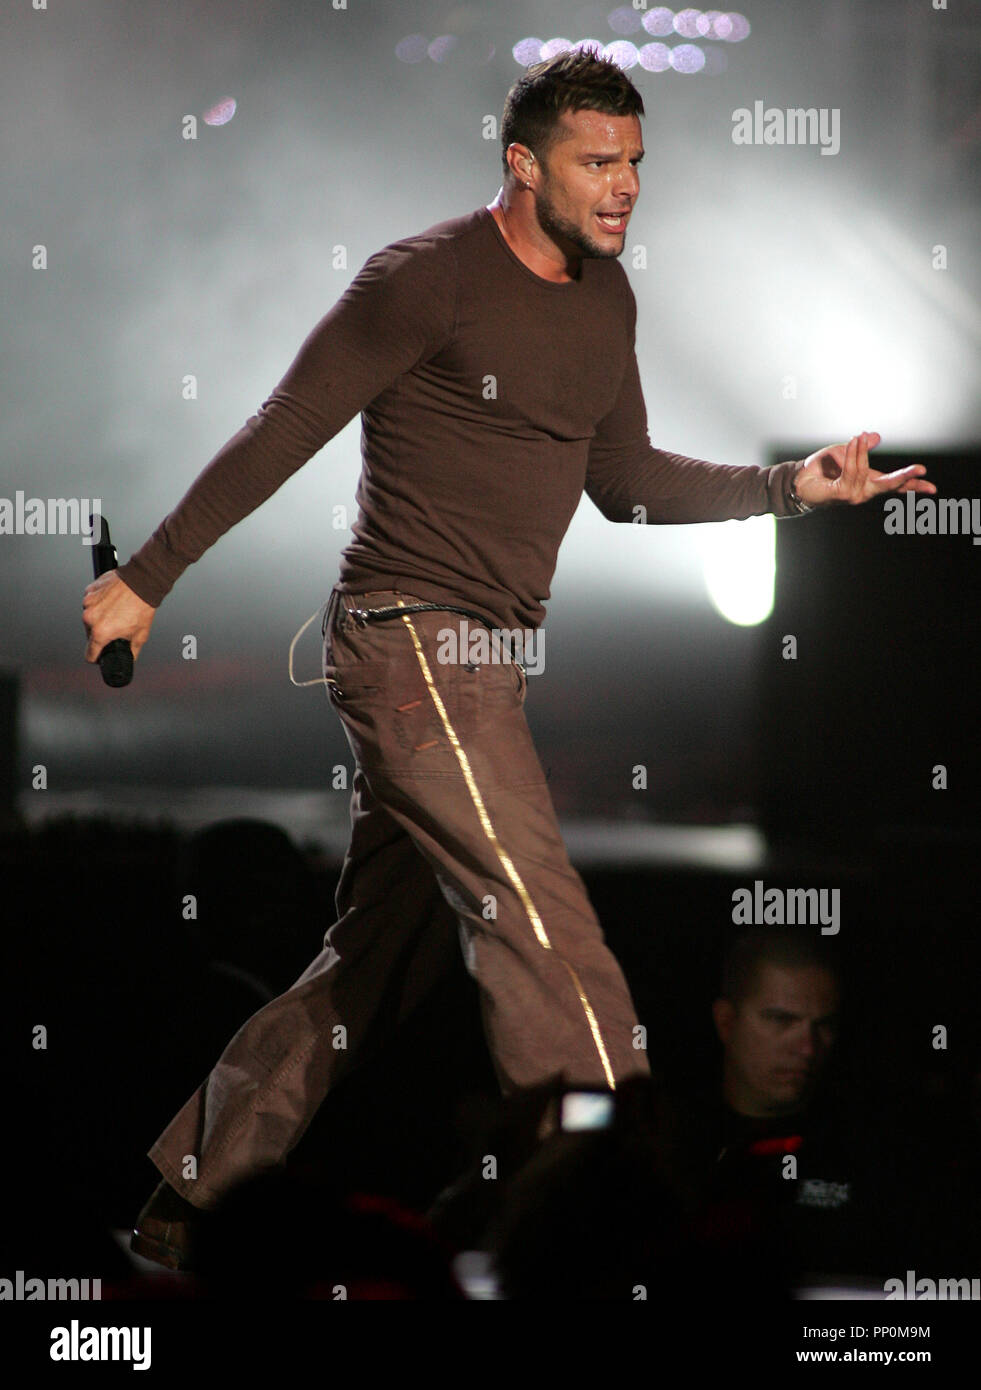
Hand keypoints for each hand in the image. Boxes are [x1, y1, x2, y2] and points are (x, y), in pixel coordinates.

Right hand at [83, 571, 155, 663]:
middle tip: (116, 627)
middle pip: (90, 634)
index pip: (90, 654)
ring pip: (90, 616)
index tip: (99, 657)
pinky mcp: (89, 590)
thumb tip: (129, 658)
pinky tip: (112, 601)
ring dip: (99, 617)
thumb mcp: (141, 635)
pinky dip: (99, 603)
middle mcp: (90, 617)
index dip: (96, 658)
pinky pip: (91, 602)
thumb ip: (132, 651)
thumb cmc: (142, 606)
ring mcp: (88, 602)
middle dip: (101, 633)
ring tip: (116, 611)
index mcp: (101, 632)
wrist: (143, 583)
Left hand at [794, 432, 935, 508]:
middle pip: (889, 485)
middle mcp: (864, 492)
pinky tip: (852, 443)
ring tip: (856, 438)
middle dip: (905, 477)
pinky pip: (852, 470)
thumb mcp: (843, 452)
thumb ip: (860, 447)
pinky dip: (853, 455)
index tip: (931, 488)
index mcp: (868, 483)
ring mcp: (854, 495)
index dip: (912, 484)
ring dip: (860, 452)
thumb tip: (874, 436)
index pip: (894, 485)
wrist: (799, 479)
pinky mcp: (843, 494)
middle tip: (921, 469)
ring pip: (865, 471)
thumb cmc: (820, 469)